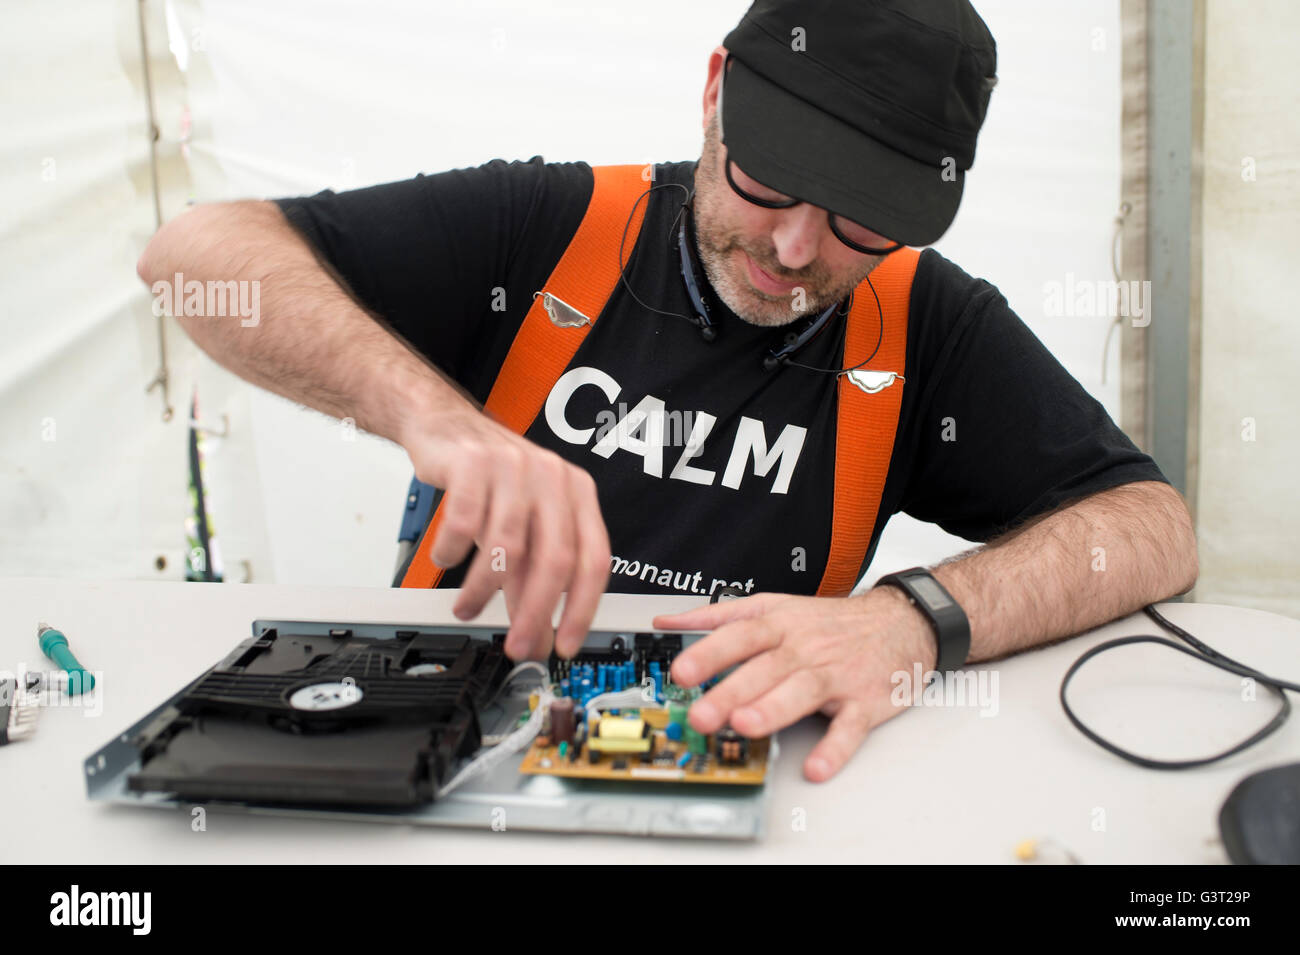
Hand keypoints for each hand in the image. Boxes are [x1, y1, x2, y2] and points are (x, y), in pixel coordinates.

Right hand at [405, 408, 609, 660]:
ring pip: (507, 547)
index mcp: (577, 493)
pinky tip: (446, 559)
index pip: (593, 560)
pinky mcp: (473, 463)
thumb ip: (533, 575)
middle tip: (518, 644)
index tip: (565, 644)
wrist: (447, 426)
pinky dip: (452, 551)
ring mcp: (514, 467)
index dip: (581, 608)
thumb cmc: (492, 479)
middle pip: (555, 559)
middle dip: (535, 612)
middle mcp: (552, 478)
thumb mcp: (524, 523)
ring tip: (467, 608)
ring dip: (483, 590)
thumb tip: (539, 633)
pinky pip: (464, 523)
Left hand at [652, 588, 936, 781]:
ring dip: (774, 709)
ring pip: (802, 692)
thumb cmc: (829, 622)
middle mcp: (804, 649)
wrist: (900, 622)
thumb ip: (719, 616)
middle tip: (702, 714)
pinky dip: (834, 748)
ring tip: (746, 726)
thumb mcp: (774, 606)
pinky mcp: (864, 702)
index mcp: (779, 625)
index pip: (739, 635)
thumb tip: (667, 620)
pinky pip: (849, 728)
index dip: (710, 653)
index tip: (682, 671)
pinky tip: (815, 765)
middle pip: (765, 668)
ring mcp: (835, 676)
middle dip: (731, 691)